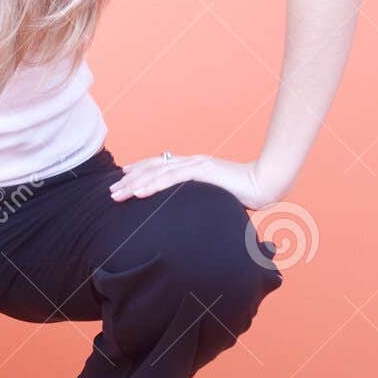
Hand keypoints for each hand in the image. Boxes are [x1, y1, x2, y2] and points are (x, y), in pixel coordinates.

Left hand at [109, 152, 281, 209]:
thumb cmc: (245, 193)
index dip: (139, 170)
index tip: (122, 178)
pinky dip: (152, 185)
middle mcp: (191, 162)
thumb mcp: (215, 197)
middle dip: (129, 180)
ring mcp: (195, 165)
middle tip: (111, 191)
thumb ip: (200, 200)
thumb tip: (191, 214)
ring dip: (134, 184)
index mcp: (193, 166)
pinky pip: (171, 178)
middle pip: (152, 168)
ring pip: (156, 172)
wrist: (266, 184)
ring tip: (117, 194)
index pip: (160, 166)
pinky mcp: (202, 171)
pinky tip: (138, 192)